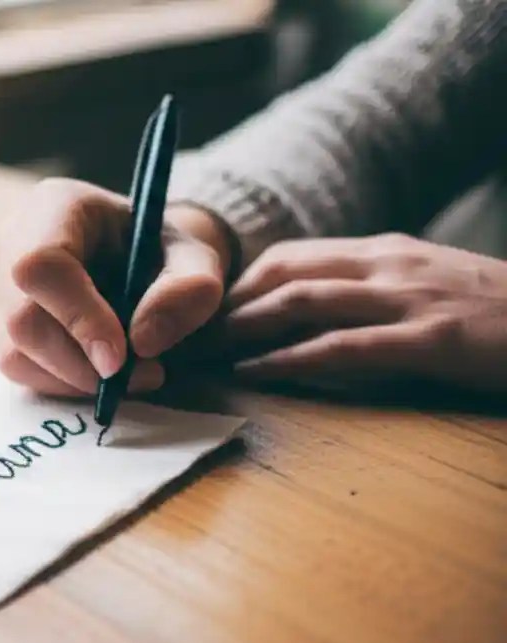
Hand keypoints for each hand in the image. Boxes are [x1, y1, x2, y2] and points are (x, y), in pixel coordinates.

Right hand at [0, 178, 231, 395]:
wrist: (142, 257)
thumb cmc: (163, 250)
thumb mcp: (196, 257)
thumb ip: (187, 289)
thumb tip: (142, 343)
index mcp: (56, 207)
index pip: (41, 264)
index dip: (77, 316)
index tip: (119, 358)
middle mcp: (14, 245)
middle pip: (22, 318)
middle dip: (80, 362)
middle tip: (141, 375)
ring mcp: (3, 289)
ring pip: (15, 352)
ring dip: (76, 379)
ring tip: (130, 374)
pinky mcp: (6, 328)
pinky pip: (20, 368)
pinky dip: (65, 384)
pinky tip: (100, 371)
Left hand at [226, 234, 506, 393]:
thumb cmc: (499, 317)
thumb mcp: (431, 290)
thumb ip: (374, 295)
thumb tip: (307, 323)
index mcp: (388, 252)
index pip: (291, 257)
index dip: (238, 285)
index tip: (201, 314)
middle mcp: (390, 265)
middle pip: (282, 274)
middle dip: (224, 305)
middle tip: (183, 336)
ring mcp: (410, 299)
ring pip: (300, 302)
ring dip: (240, 328)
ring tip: (201, 353)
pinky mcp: (430, 339)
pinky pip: (343, 347)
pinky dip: (290, 361)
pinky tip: (255, 374)